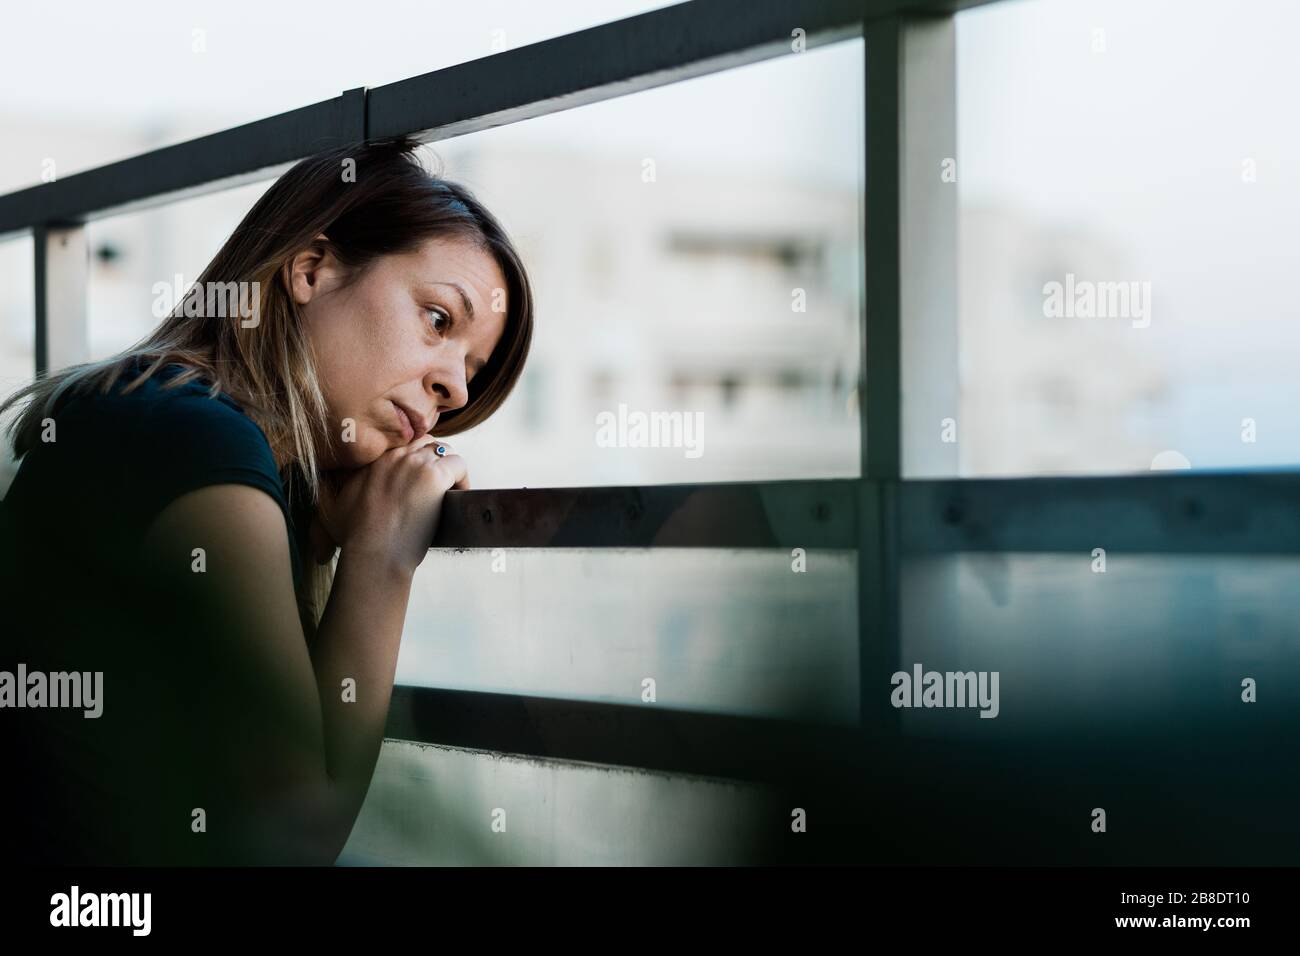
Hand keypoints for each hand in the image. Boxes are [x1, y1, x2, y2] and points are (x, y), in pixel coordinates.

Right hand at [312, 436, 467, 575]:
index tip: (417, 476)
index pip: (402, 441)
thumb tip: (321, 485)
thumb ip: (325, 489)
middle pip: (424, 443)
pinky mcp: (434, 477)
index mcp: (372, 458)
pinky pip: (459, 465)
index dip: (414, 457)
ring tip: (450, 490)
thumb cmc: (354, 537)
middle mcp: (393, 455)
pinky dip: (463, 479)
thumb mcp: (330, 507)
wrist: (373, 552)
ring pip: (444, 451)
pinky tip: (459, 495)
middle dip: (433, 460)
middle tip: (437, 484)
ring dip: (449, 469)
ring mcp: (415, 463)